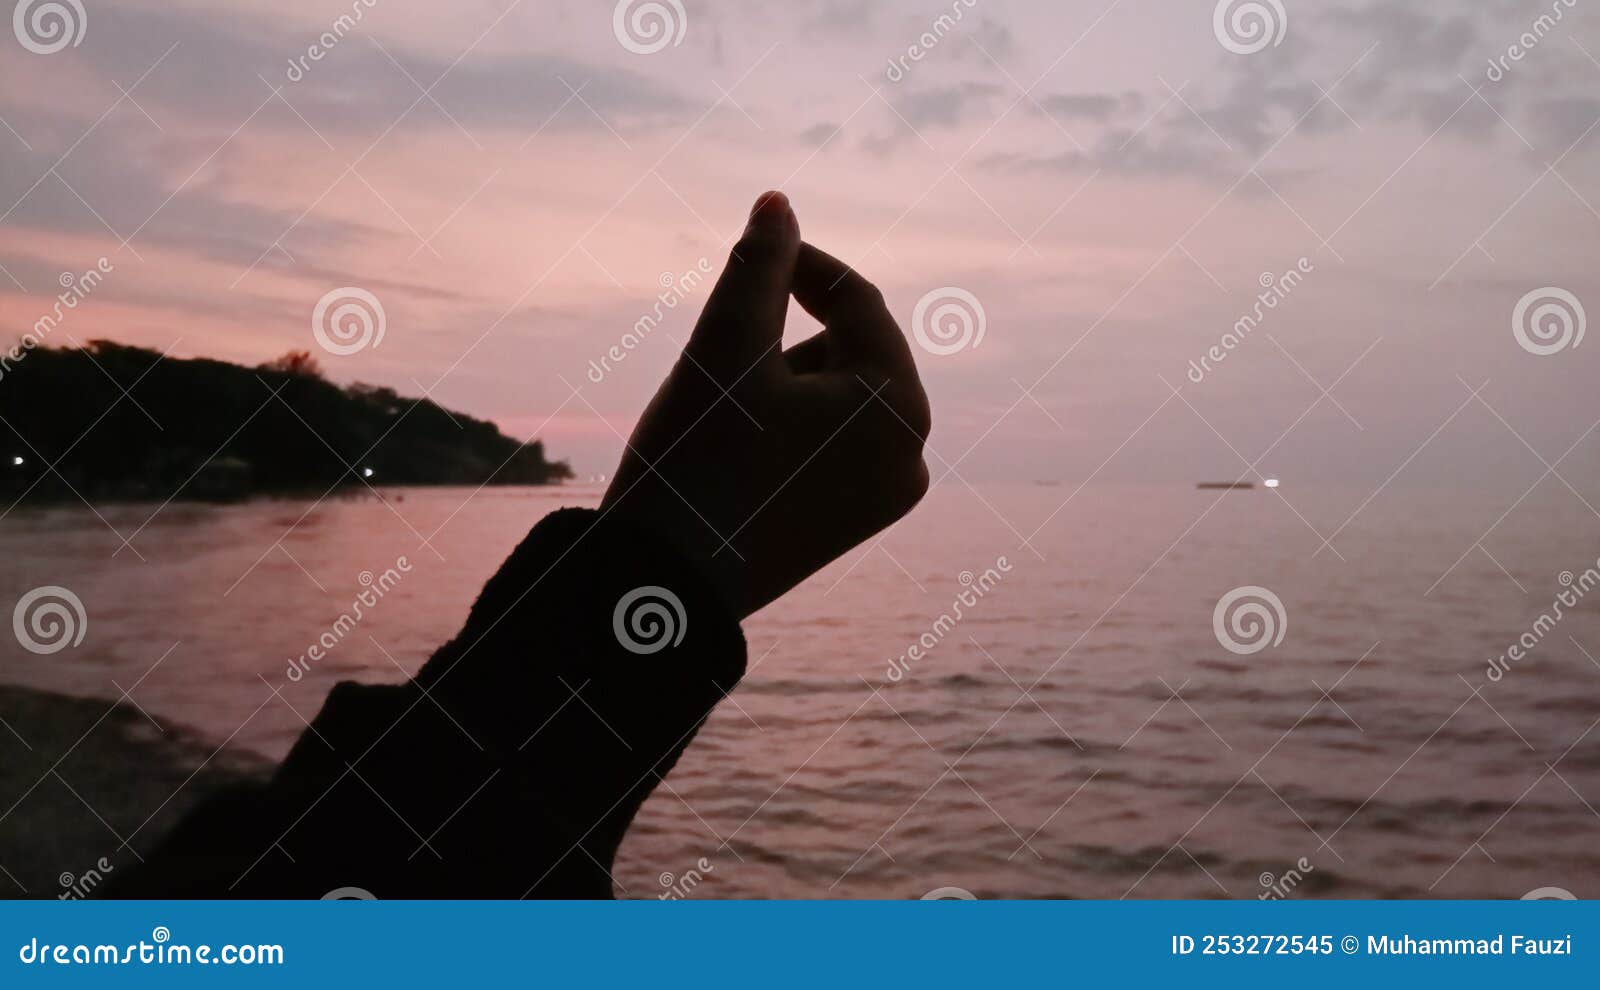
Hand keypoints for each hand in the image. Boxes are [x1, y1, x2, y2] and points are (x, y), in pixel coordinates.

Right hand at [602, 192, 931, 617]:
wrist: (660, 590)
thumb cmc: (693, 463)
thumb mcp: (723, 348)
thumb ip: (758, 265)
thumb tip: (780, 202)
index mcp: (898, 408)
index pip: (857, 301)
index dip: (799, 263)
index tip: (748, 246)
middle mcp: (910, 455)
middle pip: (848, 351)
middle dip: (781, 335)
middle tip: (716, 350)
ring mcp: (885, 497)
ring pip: (833, 398)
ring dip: (778, 380)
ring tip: (717, 418)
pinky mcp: (851, 524)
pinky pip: (827, 444)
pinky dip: (784, 424)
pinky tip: (731, 450)